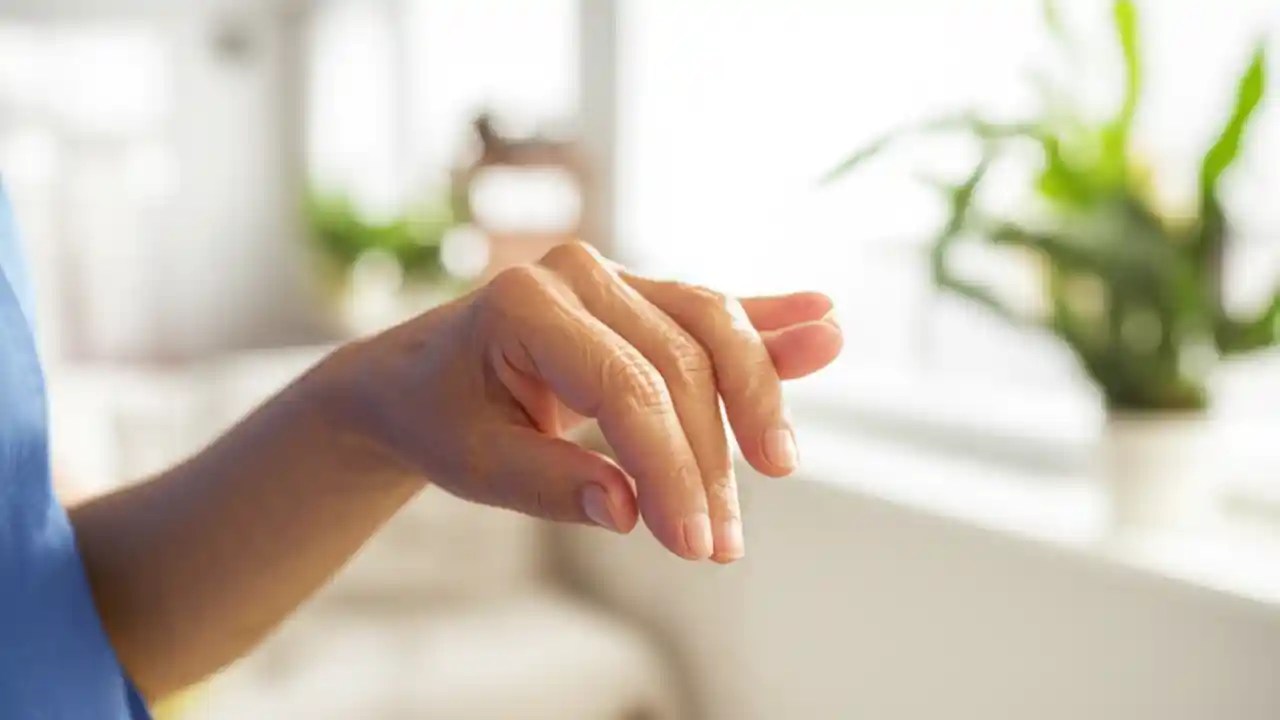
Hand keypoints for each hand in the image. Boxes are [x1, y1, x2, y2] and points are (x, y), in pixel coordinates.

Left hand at [324, 243, 842, 562]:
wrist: (419, 375)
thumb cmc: (441, 417)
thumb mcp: (471, 464)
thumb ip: (546, 483)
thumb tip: (628, 509)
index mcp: (525, 304)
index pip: (626, 388)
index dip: (669, 467)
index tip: (694, 543)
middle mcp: (578, 273)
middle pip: (681, 362)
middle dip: (711, 459)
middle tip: (723, 545)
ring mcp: (615, 275)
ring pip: (713, 328)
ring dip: (755, 401)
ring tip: (782, 463)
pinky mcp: (641, 292)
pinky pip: (715, 309)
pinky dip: (770, 326)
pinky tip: (823, 326)